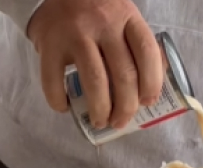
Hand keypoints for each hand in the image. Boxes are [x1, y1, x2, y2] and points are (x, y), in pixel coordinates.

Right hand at [27, 0, 162, 129]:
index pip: (147, 54)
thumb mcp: (123, 17)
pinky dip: (59, 101)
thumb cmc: (94, 10)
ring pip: (95, 82)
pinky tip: (65, 107)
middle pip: (123, 74)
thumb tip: (151, 85)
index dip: (151, 83)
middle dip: (125, 106)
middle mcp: (103, 26)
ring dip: (100, 109)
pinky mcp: (50, 45)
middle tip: (120, 122)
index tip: (147, 102)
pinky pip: (54, 81)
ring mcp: (75, 36)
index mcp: (127, 18)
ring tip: (99, 121)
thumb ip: (136, 43)